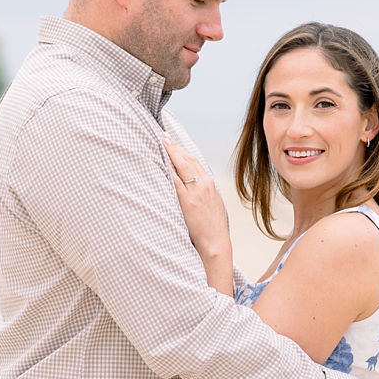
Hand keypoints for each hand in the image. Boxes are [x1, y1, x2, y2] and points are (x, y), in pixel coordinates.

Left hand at [162, 134, 230, 256]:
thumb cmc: (212, 227)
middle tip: (164, 136)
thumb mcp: (212, 204)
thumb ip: (202, 192)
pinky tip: (163, 162)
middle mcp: (204, 185)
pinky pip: (176, 182)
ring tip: (162, 142)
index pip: (194, 162)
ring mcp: (196, 193)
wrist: (215, 243)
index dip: (183, 150)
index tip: (174, 141)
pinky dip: (170, 170)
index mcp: (210, 184)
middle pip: (188, 160)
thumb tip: (190, 183)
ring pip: (182, 167)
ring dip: (171, 153)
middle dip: (175, 147)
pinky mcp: (188, 202)